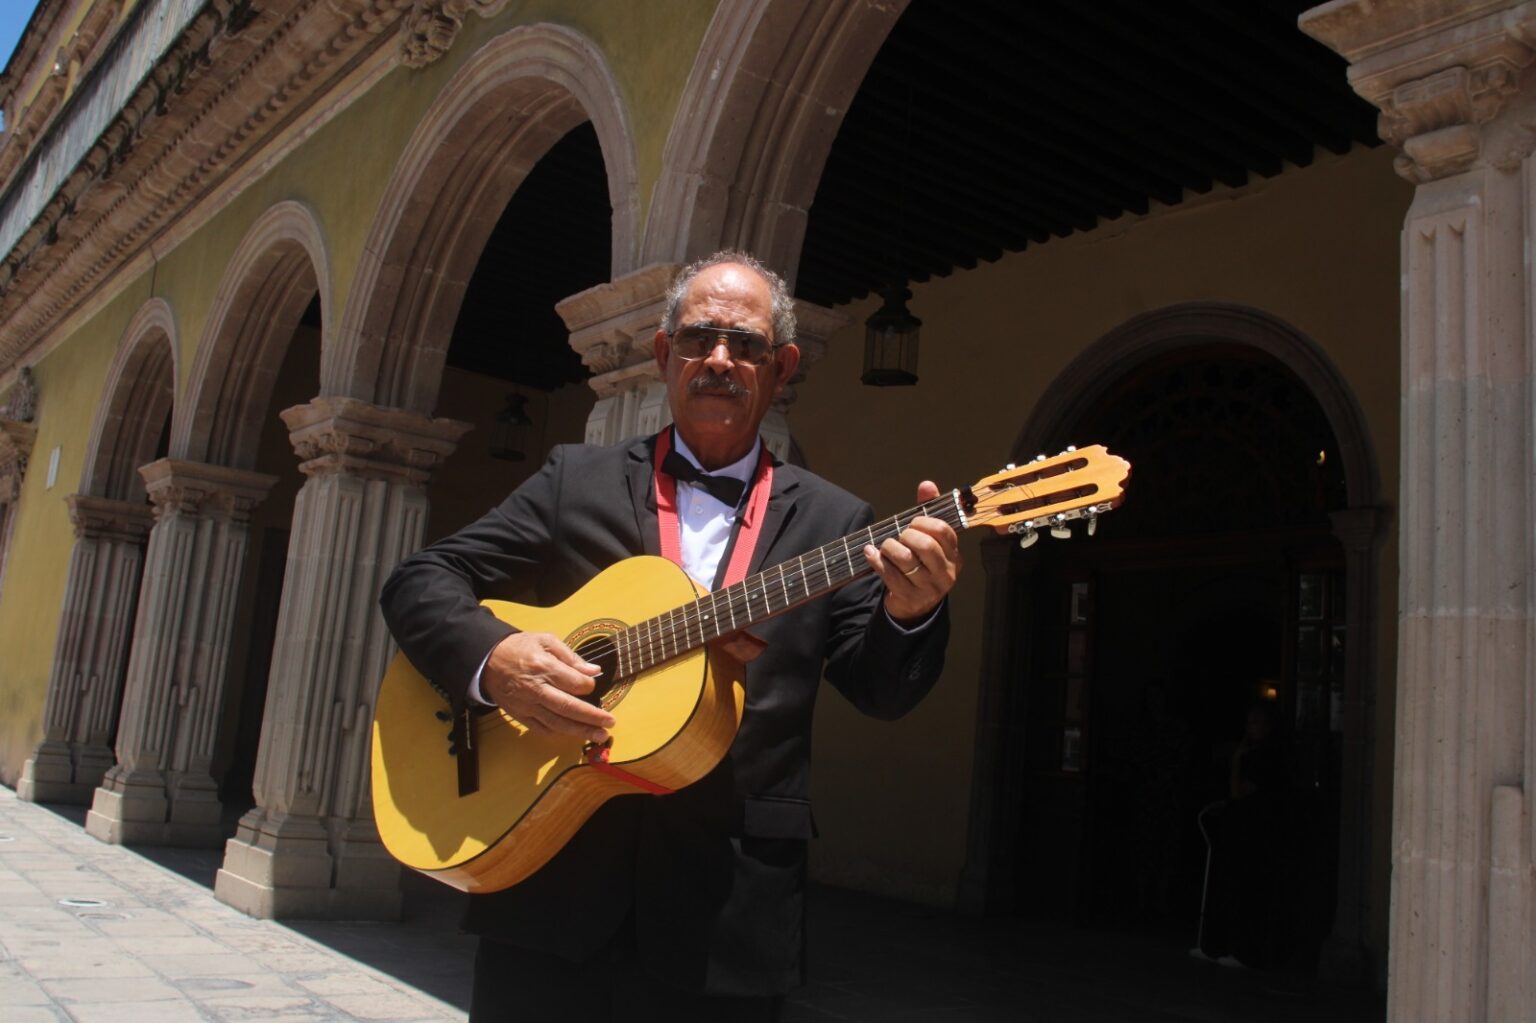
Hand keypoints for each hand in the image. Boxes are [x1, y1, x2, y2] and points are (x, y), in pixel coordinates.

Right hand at [481, 632, 613, 742]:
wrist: (488, 660)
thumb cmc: (520, 648)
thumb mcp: (546, 640)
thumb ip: (571, 656)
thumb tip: (593, 670)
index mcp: (543, 667)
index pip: (574, 683)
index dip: (588, 686)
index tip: (594, 686)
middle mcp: (536, 689)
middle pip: (568, 707)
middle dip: (592, 717)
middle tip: (610, 722)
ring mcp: (527, 705)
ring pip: (557, 722)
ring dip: (580, 731)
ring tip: (600, 735)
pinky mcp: (520, 715)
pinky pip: (542, 728)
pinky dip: (559, 732)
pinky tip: (574, 733)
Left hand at [864, 480, 961, 625]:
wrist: (915, 605)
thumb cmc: (921, 565)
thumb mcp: (928, 539)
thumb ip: (928, 511)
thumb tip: (927, 485)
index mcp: (954, 555)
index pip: (943, 530)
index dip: (923, 521)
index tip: (912, 522)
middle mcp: (946, 573)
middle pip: (925, 545)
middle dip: (906, 535)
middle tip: (899, 536)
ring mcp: (929, 588)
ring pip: (906, 560)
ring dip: (889, 548)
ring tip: (885, 546)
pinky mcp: (910, 598)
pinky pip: (890, 575)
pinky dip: (876, 561)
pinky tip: (871, 554)